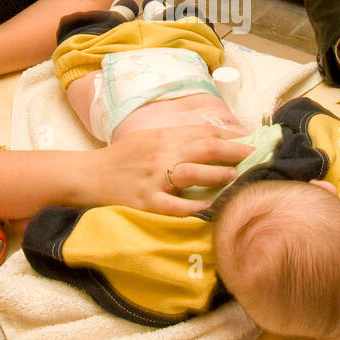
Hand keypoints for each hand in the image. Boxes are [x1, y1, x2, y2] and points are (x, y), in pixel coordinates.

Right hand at [96, 125, 253, 215]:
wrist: (87, 176)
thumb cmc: (120, 159)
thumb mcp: (147, 139)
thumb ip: (175, 139)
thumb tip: (209, 141)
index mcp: (162, 137)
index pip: (202, 132)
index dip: (229, 135)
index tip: (249, 139)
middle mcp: (161, 154)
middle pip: (204, 148)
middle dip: (232, 150)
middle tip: (253, 156)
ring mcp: (154, 179)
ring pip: (192, 173)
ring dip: (217, 174)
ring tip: (235, 176)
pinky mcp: (146, 201)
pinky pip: (174, 206)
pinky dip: (193, 207)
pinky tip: (208, 207)